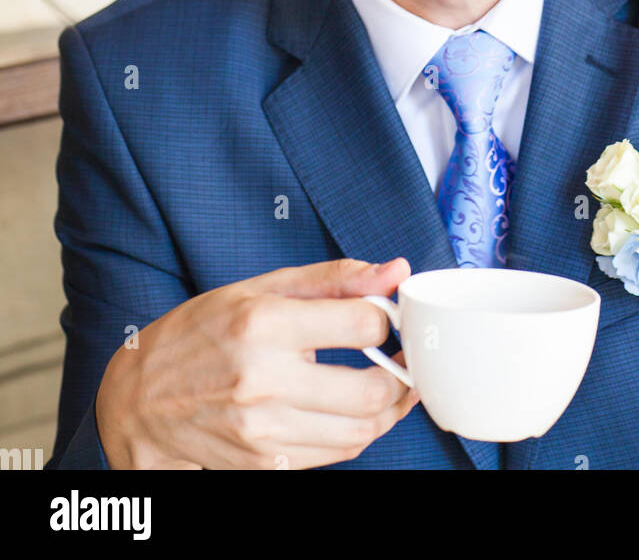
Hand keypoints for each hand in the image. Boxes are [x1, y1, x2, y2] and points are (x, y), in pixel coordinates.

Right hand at [95, 257, 418, 469]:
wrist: (138, 402)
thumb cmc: (199, 335)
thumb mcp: (258, 288)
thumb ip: (332, 279)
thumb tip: (395, 270)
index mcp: (264, 325)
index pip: (362, 323)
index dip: (389, 319)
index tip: (390, 317)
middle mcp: (264, 380)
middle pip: (371, 389)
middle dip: (401, 375)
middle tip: (404, 360)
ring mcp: (264, 429)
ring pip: (361, 430)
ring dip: (388, 409)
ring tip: (388, 385)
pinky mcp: (266, 462)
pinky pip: (335, 453)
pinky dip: (356, 432)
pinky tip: (352, 409)